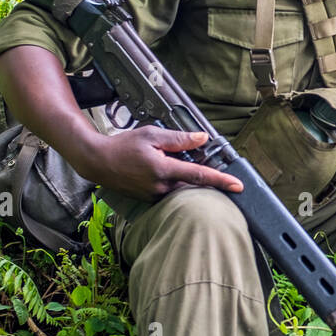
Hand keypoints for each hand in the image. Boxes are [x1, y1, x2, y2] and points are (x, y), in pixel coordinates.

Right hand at [81, 128, 243, 201]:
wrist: (97, 162)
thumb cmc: (123, 146)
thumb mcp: (152, 135)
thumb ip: (179, 139)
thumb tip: (202, 138)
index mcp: (164, 170)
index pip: (199, 176)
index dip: (221, 181)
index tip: (238, 186)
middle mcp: (161, 187)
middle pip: (194, 186)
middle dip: (206, 180)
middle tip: (210, 171)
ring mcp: (154, 196)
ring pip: (182, 190)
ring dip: (188, 181)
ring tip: (175, 167)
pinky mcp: (149, 200)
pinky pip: (170, 193)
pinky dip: (176, 185)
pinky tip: (167, 173)